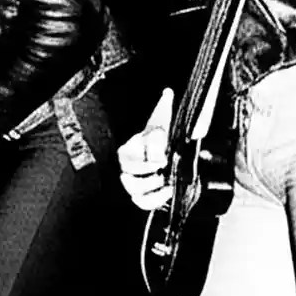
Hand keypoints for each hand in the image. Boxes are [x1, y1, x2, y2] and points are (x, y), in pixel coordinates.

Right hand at [116, 88, 173, 210]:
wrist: (168, 156)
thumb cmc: (161, 139)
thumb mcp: (163, 124)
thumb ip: (164, 108)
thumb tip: (167, 93)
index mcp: (130, 147)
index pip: (129, 152)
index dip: (147, 154)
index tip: (162, 155)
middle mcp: (127, 166)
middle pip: (127, 171)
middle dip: (146, 169)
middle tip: (163, 165)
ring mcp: (133, 182)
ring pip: (132, 188)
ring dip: (150, 185)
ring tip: (164, 180)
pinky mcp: (142, 196)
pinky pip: (141, 202)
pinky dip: (154, 200)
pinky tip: (167, 192)